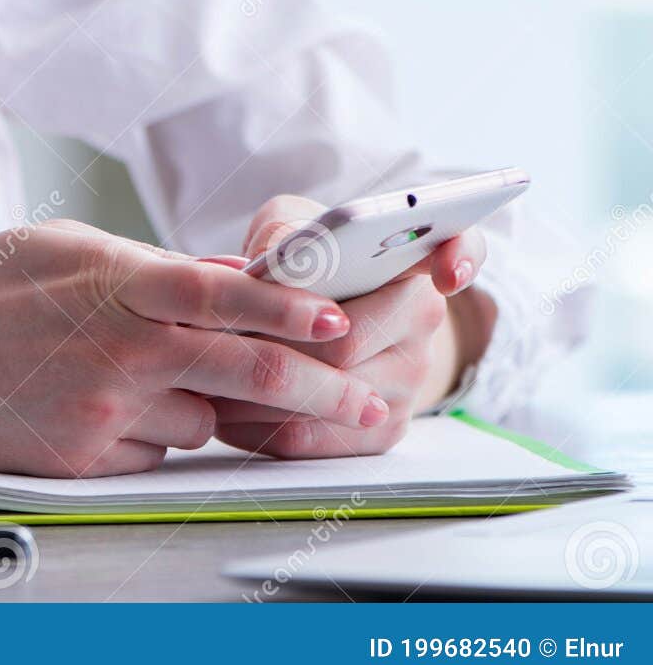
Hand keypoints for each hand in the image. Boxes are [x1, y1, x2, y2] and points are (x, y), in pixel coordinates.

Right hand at [0, 220, 390, 477]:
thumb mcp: (59, 247)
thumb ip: (147, 264)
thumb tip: (229, 275)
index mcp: (115, 284)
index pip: (227, 291)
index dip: (296, 307)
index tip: (343, 321)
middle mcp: (118, 350)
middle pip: (250, 375)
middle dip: (324, 394)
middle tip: (368, 405)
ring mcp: (100, 413)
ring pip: (200, 421)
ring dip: (197, 405)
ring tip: (128, 376)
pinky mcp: (82, 462)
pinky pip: (151, 456)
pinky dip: (145, 435)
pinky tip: (93, 407)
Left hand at [209, 194, 485, 458]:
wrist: (328, 325)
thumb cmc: (307, 266)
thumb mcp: (294, 227)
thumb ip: (286, 230)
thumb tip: (271, 259)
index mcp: (411, 265)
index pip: (461, 247)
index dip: (460, 258)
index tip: (446, 272)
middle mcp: (422, 323)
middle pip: (345, 344)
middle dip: (273, 345)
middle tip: (212, 338)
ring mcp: (408, 383)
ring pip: (326, 397)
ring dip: (256, 390)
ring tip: (202, 373)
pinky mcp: (379, 431)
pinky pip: (310, 437)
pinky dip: (255, 425)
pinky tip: (219, 407)